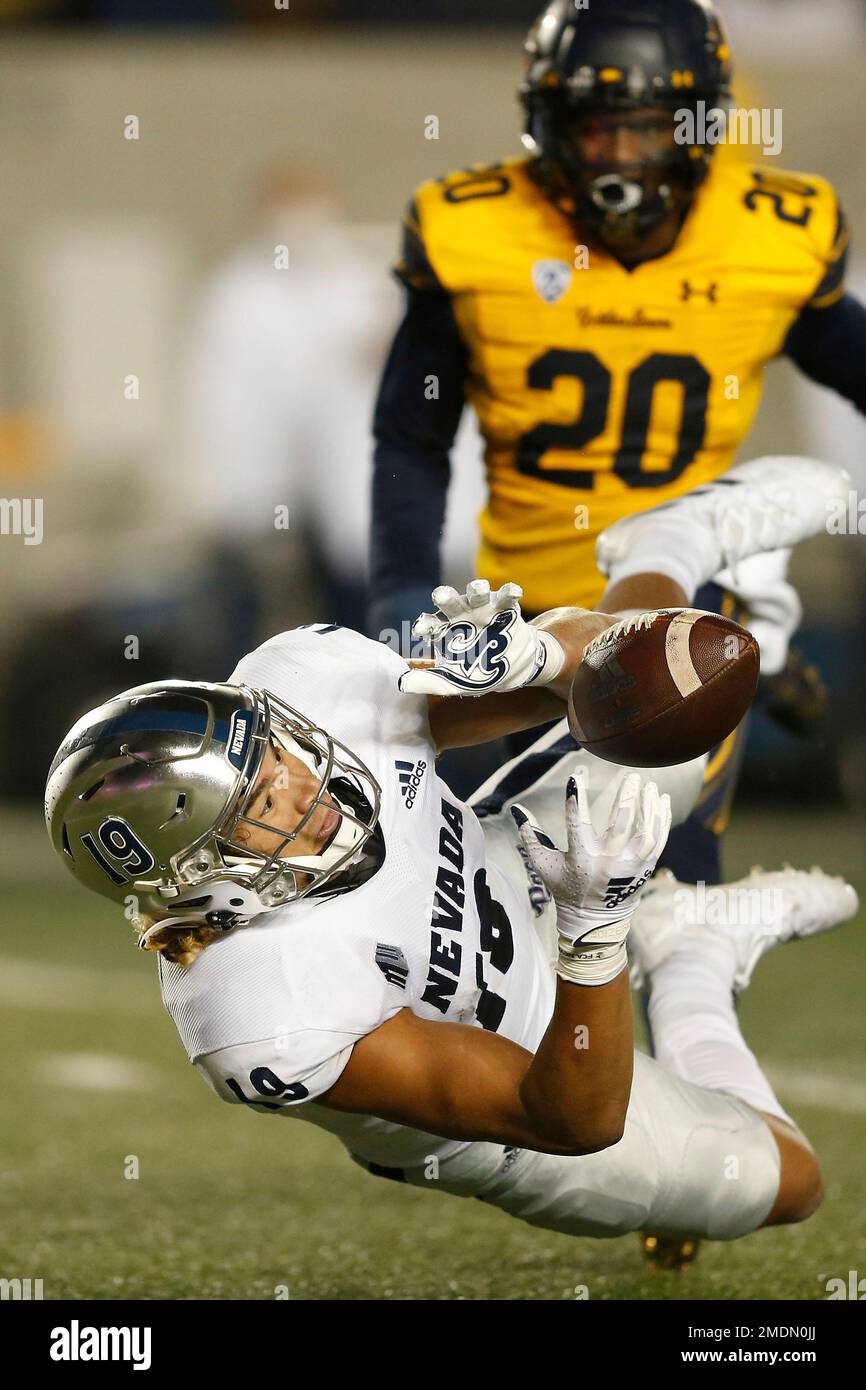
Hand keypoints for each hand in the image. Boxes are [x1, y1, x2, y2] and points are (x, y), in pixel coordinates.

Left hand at [398, 579, 563, 696]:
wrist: (509, 669)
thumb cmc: (474, 671)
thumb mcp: (452, 681)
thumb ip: (429, 682)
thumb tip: (401, 684)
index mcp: (443, 629)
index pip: (430, 623)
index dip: (425, 625)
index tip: (420, 631)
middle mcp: (460, 613)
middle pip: (449, 602)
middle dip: (445, 596)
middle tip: (440, 595)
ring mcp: (482, 608)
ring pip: (477, 594)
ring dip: (477, 589)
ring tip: (479, 588)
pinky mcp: (504, 608)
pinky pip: (506, 597)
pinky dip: (509, 592)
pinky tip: (513, 592)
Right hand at [511, 767, 671, 985]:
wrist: (594, 919)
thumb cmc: (565, 887)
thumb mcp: (544, 865)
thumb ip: (531, 836)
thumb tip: (516, 808)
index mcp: (581, 860)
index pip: (576, 826)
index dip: (575, 802)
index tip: (575, 777)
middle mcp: (607, 863)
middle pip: (620, 827)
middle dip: (626, 798)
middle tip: (631, 776)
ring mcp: (629, 868)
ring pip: (644, 834)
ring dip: (648, 807)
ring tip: (649, 785)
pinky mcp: (644, 870)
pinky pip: (657, 842)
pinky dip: (661, 820)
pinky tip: (661, 800)